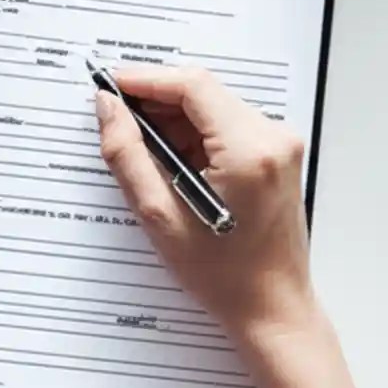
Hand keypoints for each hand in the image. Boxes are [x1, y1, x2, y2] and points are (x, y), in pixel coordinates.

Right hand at [95, 66, 357, 387]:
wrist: (272, 308)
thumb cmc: (225, 275)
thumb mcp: (160, 215)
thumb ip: (127, 154)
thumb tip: (108, 109)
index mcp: (249, 150)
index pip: (192, 86)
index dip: (145, 79)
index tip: (112, 84)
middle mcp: (272, 139)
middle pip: (203, 92)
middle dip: (155, 100)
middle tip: (116, 117)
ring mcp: (279, 145)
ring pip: (212, 107)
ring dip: (173, 120)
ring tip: (143, 151)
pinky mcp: (276, 155)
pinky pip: (226, 126)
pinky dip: (194, 135)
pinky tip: (171, 162)